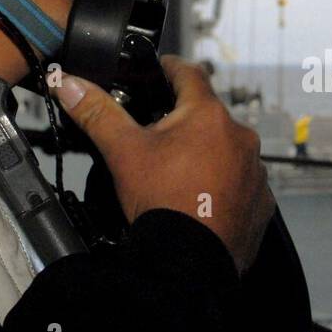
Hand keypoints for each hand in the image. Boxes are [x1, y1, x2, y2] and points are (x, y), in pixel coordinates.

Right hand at [51, 56, 274, 275]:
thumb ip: (97, 113)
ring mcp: (255, 170)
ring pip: (226, 149)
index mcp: (209, 116)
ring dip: (205, 153)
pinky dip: (221, 184)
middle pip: (207, 115)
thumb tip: (71, 84)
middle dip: (183, 121)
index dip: (169, 68)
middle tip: (156, 136)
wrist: (190, 263)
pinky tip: (198, 197)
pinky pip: (240, 181)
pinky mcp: (260, 200)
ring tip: (176, 173)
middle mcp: (241, 137)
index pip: (189, 73)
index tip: (158, 71)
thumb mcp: (122, 152)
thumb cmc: (162, 203)